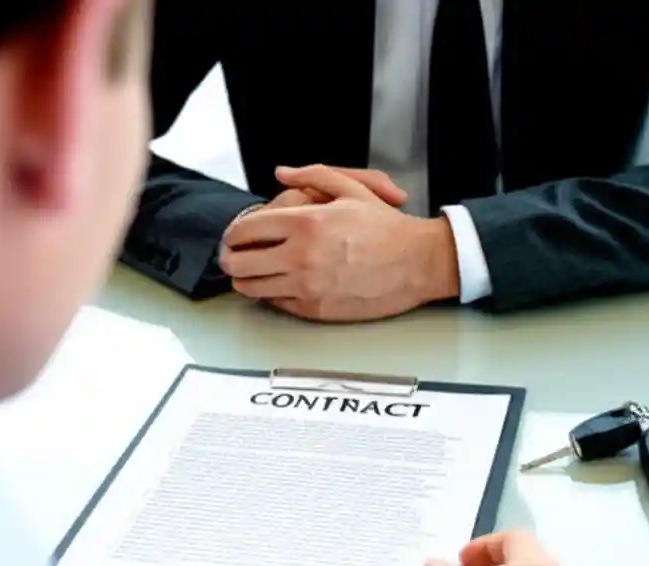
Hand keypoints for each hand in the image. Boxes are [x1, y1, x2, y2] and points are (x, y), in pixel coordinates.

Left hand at [219, 165, 458, 321]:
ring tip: (252, 272)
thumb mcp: (351, 188)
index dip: (232, 233)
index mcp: (305, 223)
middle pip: (239, 263)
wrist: (417, 263)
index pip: (245, 229)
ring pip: (251, 288)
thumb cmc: (387, 227)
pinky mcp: (316, 309)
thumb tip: (281, 173)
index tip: (233, 236)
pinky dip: (272, 294)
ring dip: (246, 279)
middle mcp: (301, 256)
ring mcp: (307, 286)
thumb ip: (311, 174)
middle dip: (230, 258)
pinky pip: (276, 303)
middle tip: (233, 256)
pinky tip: (280, 284)